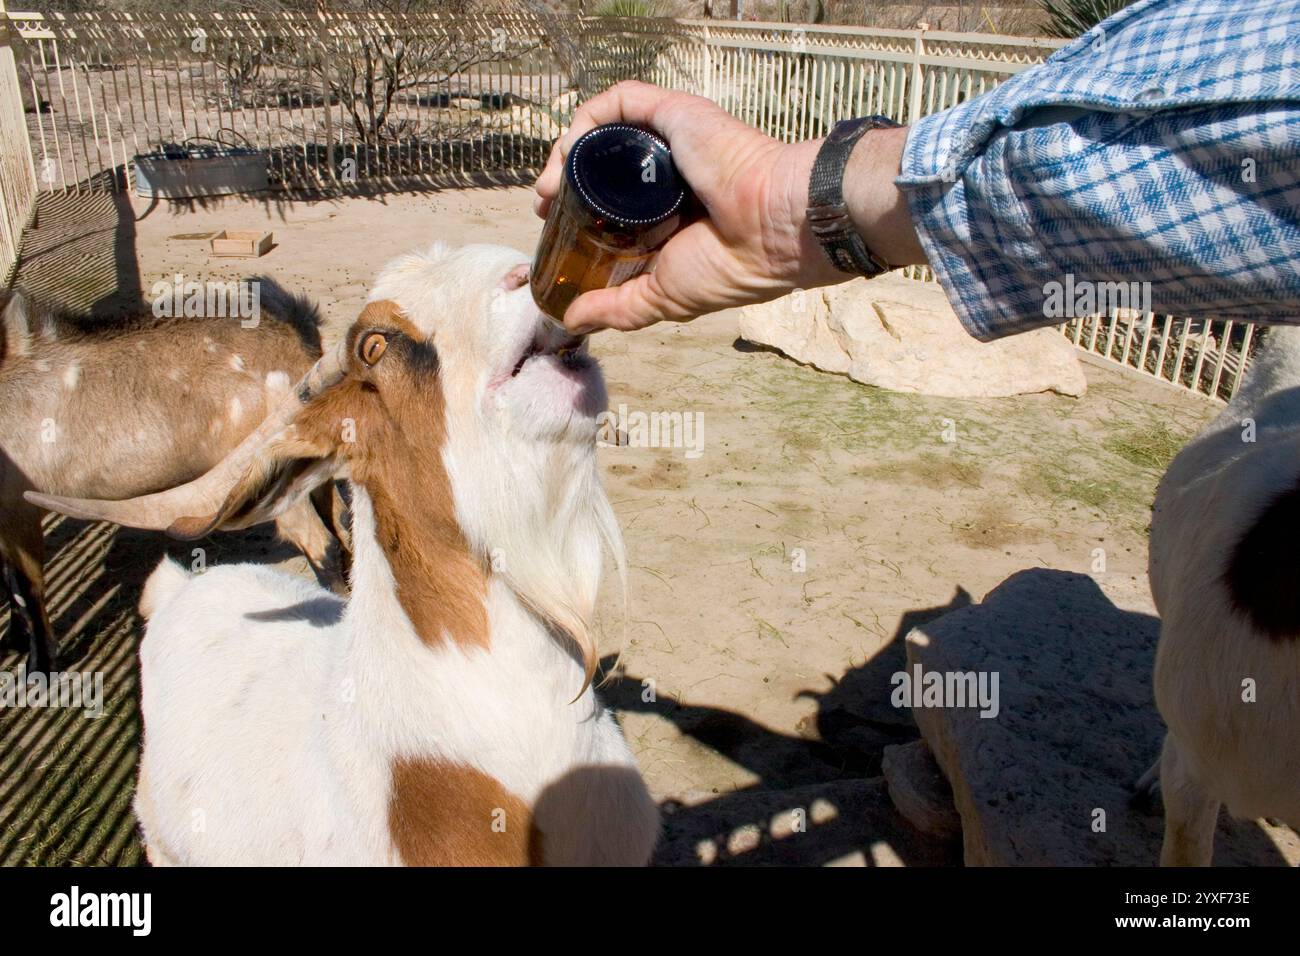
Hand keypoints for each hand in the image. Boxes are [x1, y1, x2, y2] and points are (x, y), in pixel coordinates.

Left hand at [533, 81, 922, 333]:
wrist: (772, 232)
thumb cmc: (729, 268)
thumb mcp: (660, 297)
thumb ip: (617, 307)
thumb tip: (570, 317)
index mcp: (668, 212)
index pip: (612, 201)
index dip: (574, 209)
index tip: (550, 224)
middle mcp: (668, 173)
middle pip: (601, 164)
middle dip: (561, 180)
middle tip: (542, 204)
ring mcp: (670, 141)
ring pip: (603, 132)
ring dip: (564, 152)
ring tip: (546, 185)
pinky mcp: (673, 113)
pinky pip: (620, 101)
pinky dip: (585, 120)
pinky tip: (567, 151)